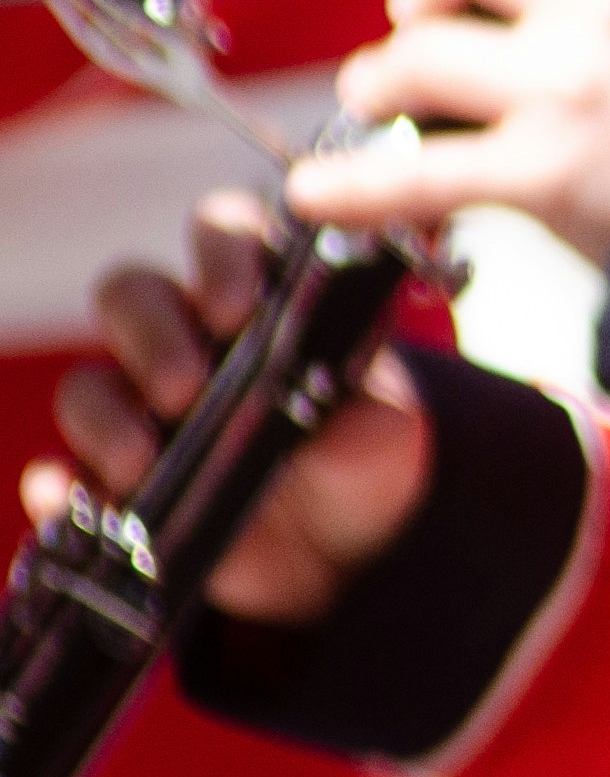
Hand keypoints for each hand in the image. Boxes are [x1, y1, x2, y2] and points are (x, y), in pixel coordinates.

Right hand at [17, 194, 431, 625]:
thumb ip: (362, 421)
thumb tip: (326, 432)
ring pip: (86, 380)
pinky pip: (63, 471)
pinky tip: (65, 499)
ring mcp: (140, 406)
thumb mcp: (383, 433)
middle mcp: (188, 337)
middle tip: (187, 386)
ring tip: (143, 461)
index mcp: (262, 297)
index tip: (239, 308)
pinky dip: (60, 484)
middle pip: (132, 293)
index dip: (221, 255)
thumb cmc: (361, 454)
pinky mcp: (113, 477)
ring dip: (105, 415)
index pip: (223, 233)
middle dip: (151, 333)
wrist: (344, 542)